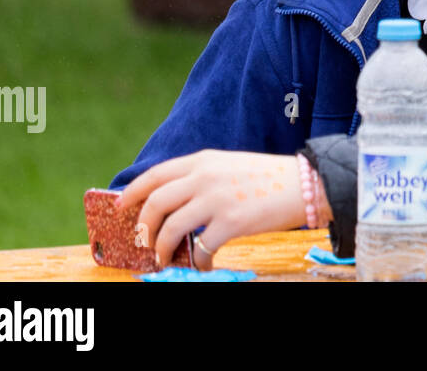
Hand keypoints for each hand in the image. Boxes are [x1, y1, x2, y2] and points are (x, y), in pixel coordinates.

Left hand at [117, 149, 328, 270]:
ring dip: (162, 248)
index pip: (155, 175)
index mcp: (203, 160)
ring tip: (165, 258)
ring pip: (170, 228)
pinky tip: (203, 264)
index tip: (121, 207)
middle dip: (143, 227)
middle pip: (155, 203)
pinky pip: (201, 247)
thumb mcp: (229, 165)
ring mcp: (217, 199)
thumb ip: (201, 177)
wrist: (306, 183)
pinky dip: (197, 261)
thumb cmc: (269, 177)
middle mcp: (205, 176)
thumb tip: (172, 202)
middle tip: (144, 241)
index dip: (132, 193)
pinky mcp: (232, 221)